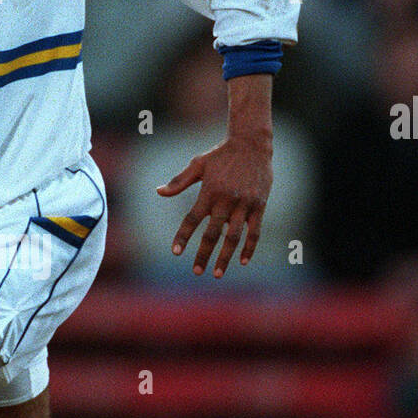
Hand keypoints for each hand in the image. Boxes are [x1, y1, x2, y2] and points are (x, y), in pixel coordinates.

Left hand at [157, 134, 272, 277]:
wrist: (252, 144)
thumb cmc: (221, 154)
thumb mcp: (198, 164)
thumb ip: (179, 181)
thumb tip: (158, 192)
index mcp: (209, 191)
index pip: (192, 219)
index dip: (183, 236)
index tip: (175, 252)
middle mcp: (226, 200)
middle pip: (213, 233)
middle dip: (203, 254)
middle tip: (196, 271)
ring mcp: (244, 204)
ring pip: (234, 237)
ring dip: (225, 257)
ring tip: (217, 273)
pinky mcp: (259, 206)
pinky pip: (254, 231)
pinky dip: (249, 247)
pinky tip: (243, 261)